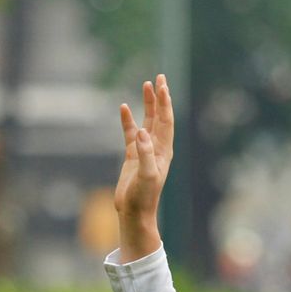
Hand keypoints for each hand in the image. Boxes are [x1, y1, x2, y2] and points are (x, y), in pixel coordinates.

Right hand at [113, 74, 174, 258]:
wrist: (135, 213)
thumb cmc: (143, 197)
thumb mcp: (146, 175)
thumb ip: (145, 154)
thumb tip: (142, 131)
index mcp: (164, 151)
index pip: (166, 121)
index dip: (164, 102)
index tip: (162, 84)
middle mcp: (157, 148)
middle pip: (160, 117)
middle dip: (160, 98)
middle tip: (159, 78)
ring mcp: (145, 151)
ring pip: (147, 121)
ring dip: (147, 104)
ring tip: (146, 85)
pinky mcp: (133, 157)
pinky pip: (130, 133)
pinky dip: (128, 120)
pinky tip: (124, 108)